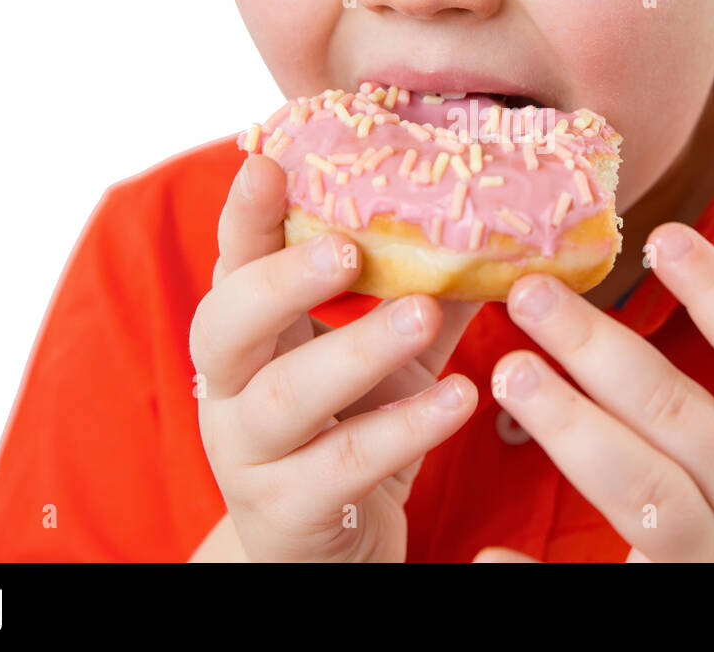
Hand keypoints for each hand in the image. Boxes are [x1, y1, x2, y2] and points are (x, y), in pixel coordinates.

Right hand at [191, 153, 480, 560]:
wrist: (327, 552)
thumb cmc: (353, 432)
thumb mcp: (388, 359)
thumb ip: (420, 294)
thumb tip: (488, 227)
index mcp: (251, 334)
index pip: (235, 262)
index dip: (246, 214)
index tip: (270, 161)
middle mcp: (231, 389)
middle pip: (225, 324)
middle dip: (282, 281)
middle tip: (347, 250)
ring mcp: (250, 454)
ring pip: (282, 397)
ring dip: (354, 350)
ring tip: (421, 314)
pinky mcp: (287, 512)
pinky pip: (340, 467)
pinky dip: (402, 428)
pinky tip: (460, 399)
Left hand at [472, 222, 713, 562]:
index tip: (662, 237)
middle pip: (672, 408)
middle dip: (596, 345)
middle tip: (529, 292)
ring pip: (639, 485)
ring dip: (569, 424)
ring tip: (510, 373)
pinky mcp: (677, 607)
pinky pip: (605, 594)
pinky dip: (544, 578)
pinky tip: (492, 554)